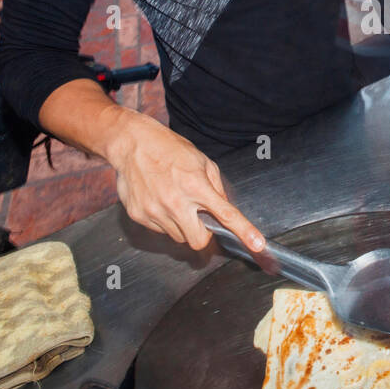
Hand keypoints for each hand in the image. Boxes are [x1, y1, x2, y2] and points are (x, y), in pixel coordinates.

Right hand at [102, 110, 264, 252]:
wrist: (133, 143)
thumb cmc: (170, 149)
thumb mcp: (202, 162)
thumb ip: (216, 188)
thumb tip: (225, 210)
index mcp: (196, 186)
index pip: (225, 214)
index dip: (244, 231)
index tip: (257, 245)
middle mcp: (175, 202)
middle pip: (198, 241)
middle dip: (203, 234)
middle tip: (199, 218)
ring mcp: (155, 211)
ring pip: (178, 237)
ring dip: (182, 225)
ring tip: (175, 201)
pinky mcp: (139, 216)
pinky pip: (159, 230)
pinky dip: (164, 220)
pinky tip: (159, 199)